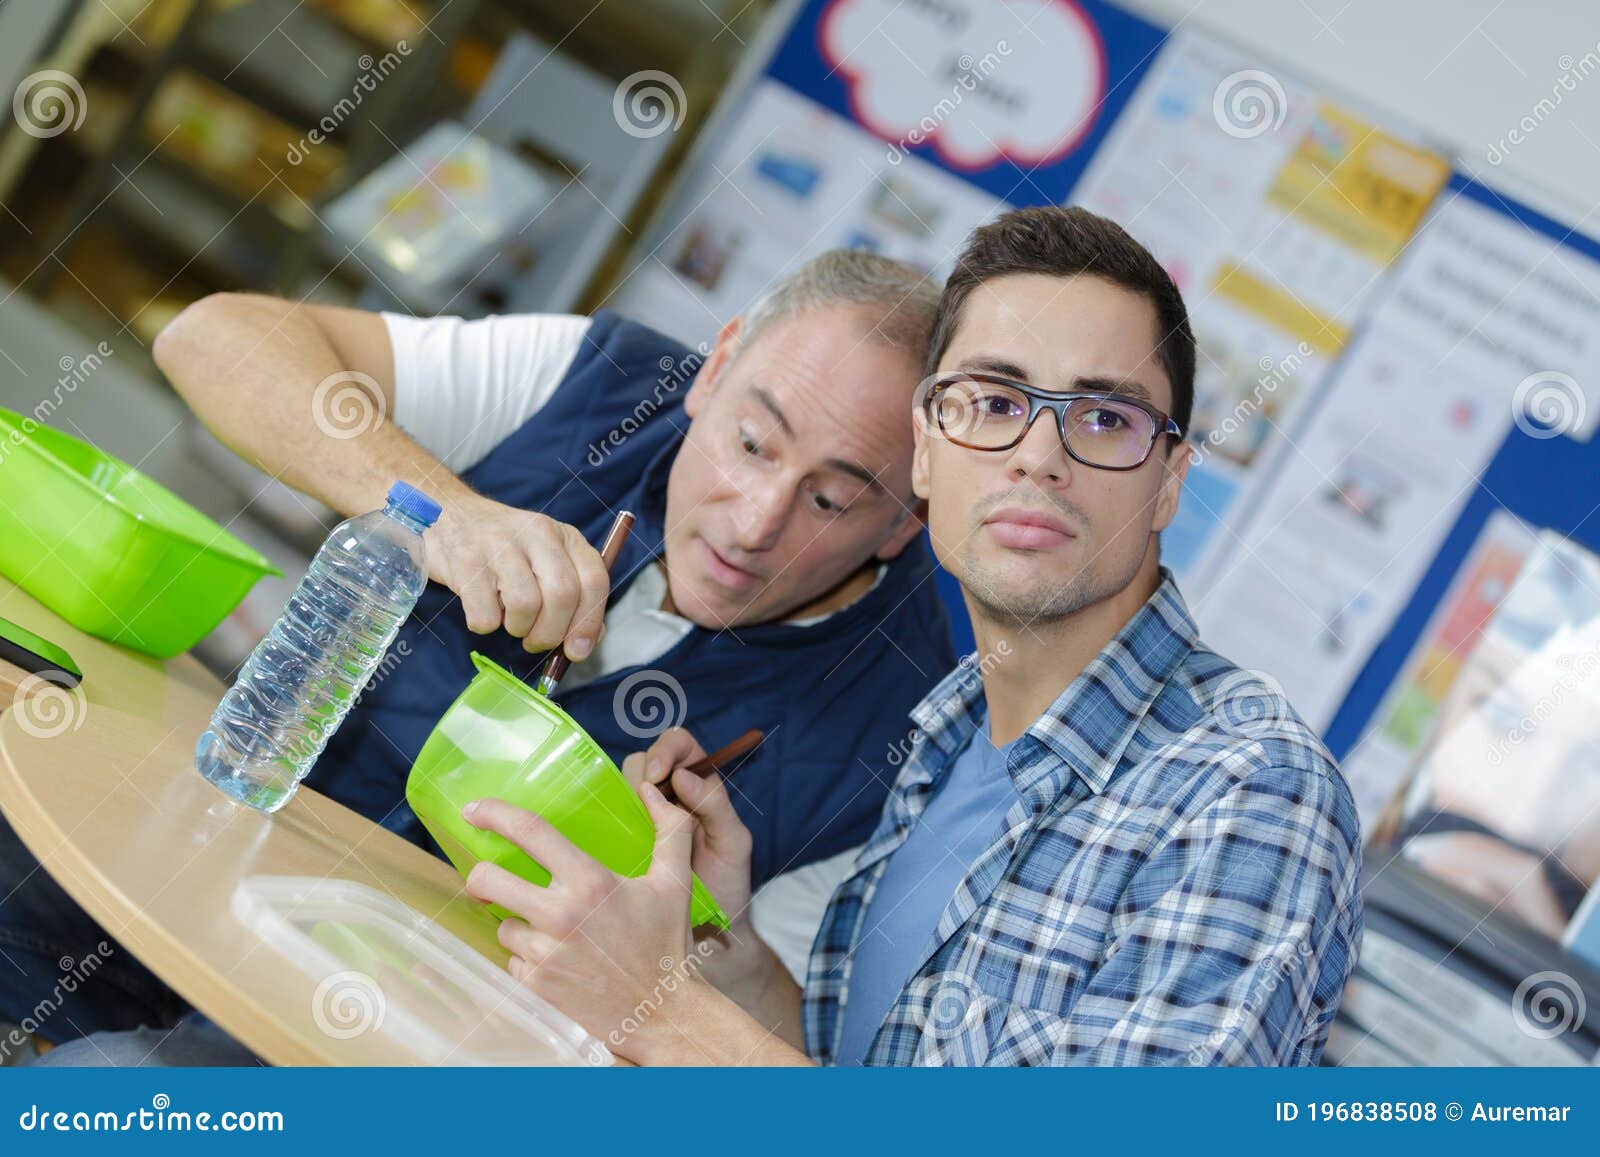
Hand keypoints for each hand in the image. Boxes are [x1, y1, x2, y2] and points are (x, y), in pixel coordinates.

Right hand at [427, 495, 609, 657]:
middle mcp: (538, 533)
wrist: (449, 515)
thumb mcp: (546, 560)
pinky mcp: (467, 560)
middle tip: (535, 642)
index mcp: (565, 536)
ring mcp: (500, 544)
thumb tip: (586, 642)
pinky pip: (485, 615)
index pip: (594, 580)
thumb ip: (573, 596)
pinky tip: (483, 608)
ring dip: (518, 628)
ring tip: (509, 620)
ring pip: (526, 605)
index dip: (589, 623)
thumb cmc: (503, 548)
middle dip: (551, 633)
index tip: (576, 651)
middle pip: (563, 595)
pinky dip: (485, 624)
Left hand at [461, 789, 712, 1062]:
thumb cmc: (667, 943)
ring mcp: (543, 953)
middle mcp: (559, 914)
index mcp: (589, 881)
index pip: (529, 832)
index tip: (473, 809)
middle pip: (487, 880)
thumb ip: (670, 829)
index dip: (495, 813)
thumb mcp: (675, 881)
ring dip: (518, 924)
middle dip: (479, 875)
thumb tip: (651, 791)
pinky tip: (559, 961)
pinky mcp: (536, 985)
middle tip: (489, 878)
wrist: (662, 1013)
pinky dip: (528, 958)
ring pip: (502, 925)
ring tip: (555, 932)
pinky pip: (513, 961)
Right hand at [621, 728, 752, 919]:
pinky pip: (605, 818)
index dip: (666, 750)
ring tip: (629, 825)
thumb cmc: (727, 885)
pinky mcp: (621, 841)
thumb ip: (716, 807)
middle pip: (643, 760)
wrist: (710, 934)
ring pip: (620, 786)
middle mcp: (669, 796)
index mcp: (699, 785)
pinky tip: (607, 836)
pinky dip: (602, 819)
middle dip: (640, 773)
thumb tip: (682, 777)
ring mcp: (642, 818)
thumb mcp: (732, 844)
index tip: (660, 776)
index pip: (679, 745)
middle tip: (643, 802)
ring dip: (620, 797)